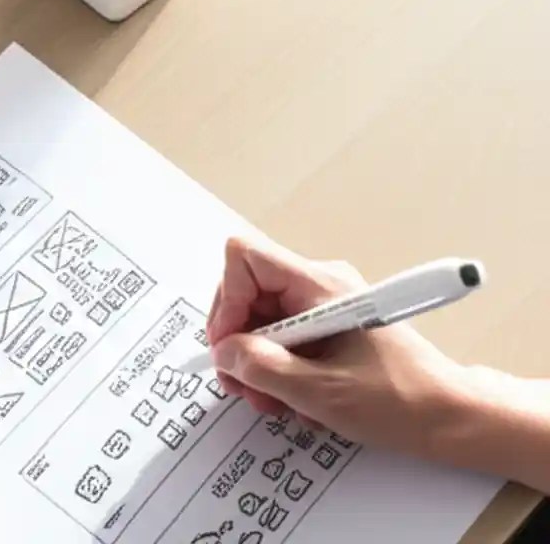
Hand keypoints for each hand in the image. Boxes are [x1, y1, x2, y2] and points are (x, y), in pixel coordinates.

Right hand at [205, 236, 469, 459]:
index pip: (246, 258)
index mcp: (320, 285)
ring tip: (273, 399)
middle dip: (238, 340)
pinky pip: (284, 335)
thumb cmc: (399, 400)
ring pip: (262, 318)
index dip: (227, 301)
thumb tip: (225, 352)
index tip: (230, 346)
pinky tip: (294, 396)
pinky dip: (278, 367)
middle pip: (248, 291)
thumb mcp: (319, 391)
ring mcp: (324, 304)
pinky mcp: (329, 325)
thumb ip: (262, 368)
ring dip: (257, 361)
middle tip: (243, 383)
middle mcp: (320, 284)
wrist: (448, 415)